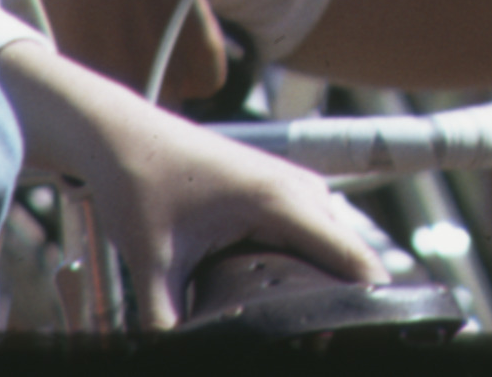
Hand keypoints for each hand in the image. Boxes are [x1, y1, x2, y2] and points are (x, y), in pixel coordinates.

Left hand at [0, 34, 385, 332]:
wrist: (121, 136)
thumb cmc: (139, 181)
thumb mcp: (152, 265)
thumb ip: (167, 321)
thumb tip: (175, 357)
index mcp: (281, 199)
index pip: (353, 257)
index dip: (370, 301)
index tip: (368, 334)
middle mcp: (298, 187)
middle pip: (350, 256)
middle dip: (349, 301)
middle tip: (330, 340)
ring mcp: (293, 185)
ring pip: (333, 245)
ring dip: (332, 281)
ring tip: (318, 324)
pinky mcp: (279, 191)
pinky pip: (315, 234)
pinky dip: (313, 263)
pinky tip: (293, 293)